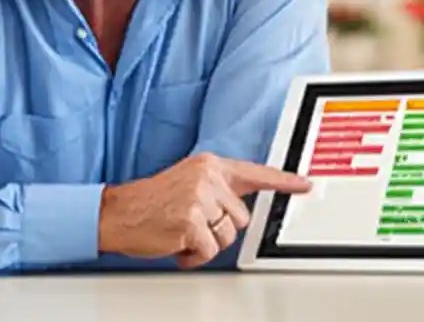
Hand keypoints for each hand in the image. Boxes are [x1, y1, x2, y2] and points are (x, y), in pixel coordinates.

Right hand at [98, 152, 311, 267]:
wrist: (117, 212)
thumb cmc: (151, 202)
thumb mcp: (188, 183)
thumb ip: (217, 190)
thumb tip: (241, 208)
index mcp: (210, 166)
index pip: (255, 173)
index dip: (284, 182)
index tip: (305, 184)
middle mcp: (208, 177)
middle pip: (241, 218)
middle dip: (219, 229)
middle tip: (192, 224)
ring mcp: (200, 198)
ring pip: (227, 237)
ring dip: (206, 244)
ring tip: (182, 232)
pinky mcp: (191, 221)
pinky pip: (208, 251)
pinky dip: (193, 256)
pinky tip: (176, 244)